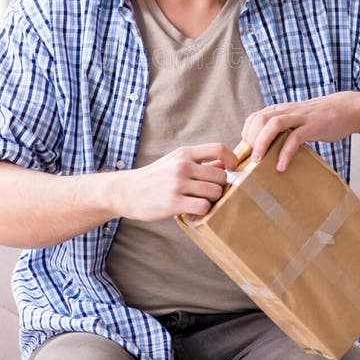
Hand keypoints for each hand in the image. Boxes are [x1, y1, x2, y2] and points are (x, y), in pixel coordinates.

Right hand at [114, 143, 236, 220]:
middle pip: (221, 175)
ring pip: (214, 192)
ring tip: (202, 201)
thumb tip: (225, 164)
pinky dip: (204, 210)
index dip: (231, 159)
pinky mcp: (173, 202)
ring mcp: (178, 184)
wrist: (126, 192)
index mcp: (184, 154)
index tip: (232, 170)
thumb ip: (199, 162)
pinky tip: (195, 210)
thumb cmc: (154, 178)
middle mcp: (182, 166)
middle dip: (220, 186)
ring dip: (213, 200)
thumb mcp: (175, 162)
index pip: (218, 149)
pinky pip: (204, 207)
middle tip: (211, 192)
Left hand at [241, 92, 359, 170]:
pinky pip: (295, 138)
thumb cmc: (320, 118)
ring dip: (262, 143)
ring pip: (274, 124)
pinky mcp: (313, 126)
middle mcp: (287, 110)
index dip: (246, 133)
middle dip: (251, 139)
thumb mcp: (297, 119)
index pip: (255, 117)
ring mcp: (300, 117)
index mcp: (281, 110)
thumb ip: (283, 129)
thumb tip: (268, 149)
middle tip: (251, 158)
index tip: (246, 151)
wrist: (347, 109)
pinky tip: (282, 166)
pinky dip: (285, 153)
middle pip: (260, 119)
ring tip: (258, 162)